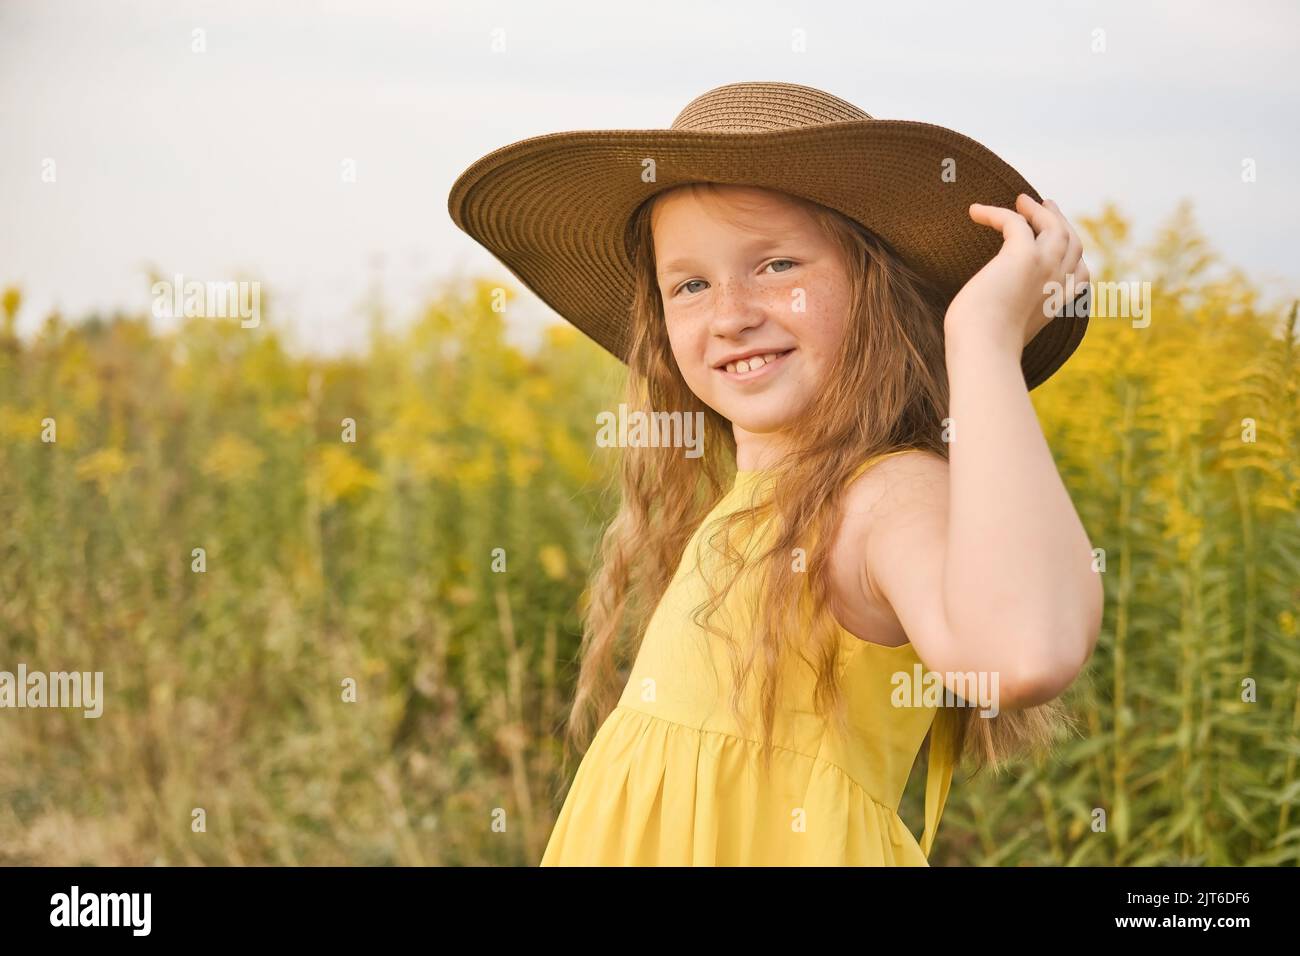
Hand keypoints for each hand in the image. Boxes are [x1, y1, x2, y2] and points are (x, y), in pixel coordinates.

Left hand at [944, 194, 1090, 352]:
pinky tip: (976, 211)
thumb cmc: (984, 348)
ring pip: (1055, 226)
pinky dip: (996, 212)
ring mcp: (1046, 268)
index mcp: (1058, 304)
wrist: (984, 350)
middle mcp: (1058, 285)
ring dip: (1039, 210)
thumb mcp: (1006, 330)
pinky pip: (1015, 221)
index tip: (1056, 237)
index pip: (1080, 274)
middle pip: (1073, 243)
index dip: (1071, 252)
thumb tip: (987, 313)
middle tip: (1044, 205)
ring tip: (1020, 199)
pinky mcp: (1024, 256)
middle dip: (1061, 221)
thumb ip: (1009, 316)